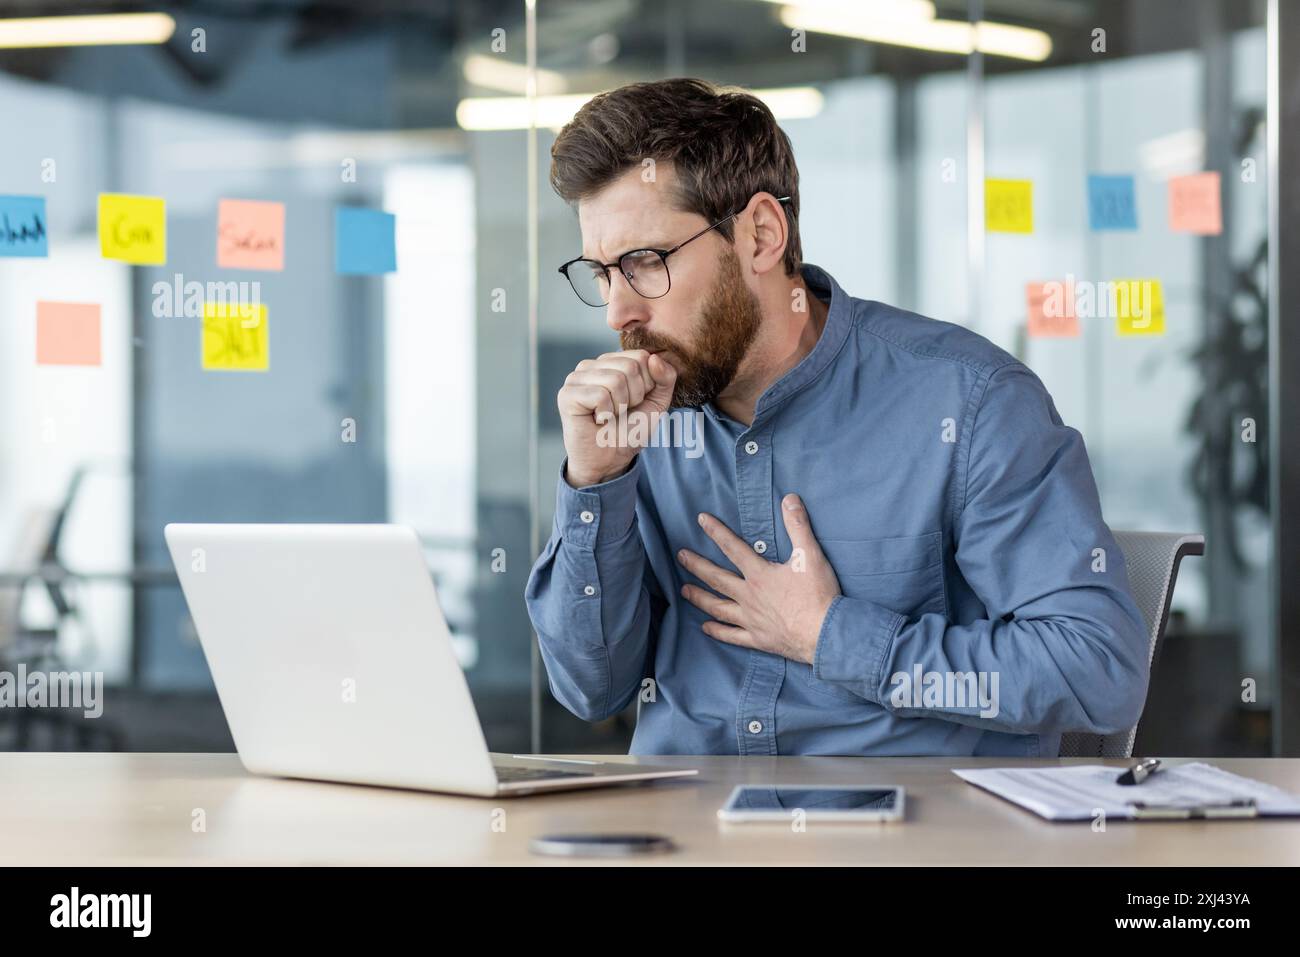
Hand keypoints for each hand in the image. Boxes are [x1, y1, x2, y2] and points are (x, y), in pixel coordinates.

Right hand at [557, 349, 677, 487]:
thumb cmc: (630, 429)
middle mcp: (591, 365)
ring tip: (608, 416)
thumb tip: (655, 357)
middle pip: (630, 366)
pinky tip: (596, 420)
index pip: (641, 356)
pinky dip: (606, 414)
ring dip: (620, 407)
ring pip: (616, 380)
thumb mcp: (657, 402)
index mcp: (611, 362)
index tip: (634, 403)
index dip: (647, 385)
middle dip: (635, 397)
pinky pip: (600, 394)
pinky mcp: (566, 394)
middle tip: (620, 412)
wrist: (611, 460)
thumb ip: (665, 378)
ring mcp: (576, 378)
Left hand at [676, 493, 840, 663]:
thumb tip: (789, 499)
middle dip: (697, 565)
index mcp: (759, 575)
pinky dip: (717, 631)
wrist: (826, 634)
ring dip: (699, 597)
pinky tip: (705, 627)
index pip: (733, 548)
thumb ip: (798, 526)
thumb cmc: (818, 595)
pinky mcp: (758, 639)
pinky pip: (731, 636)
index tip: (701, 519)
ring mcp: (751, 619)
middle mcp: (749, 596)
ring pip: (717, 607)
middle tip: (680, 556)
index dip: (716, 532)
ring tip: (684, 590)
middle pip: (717, 579)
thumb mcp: (811, 555)